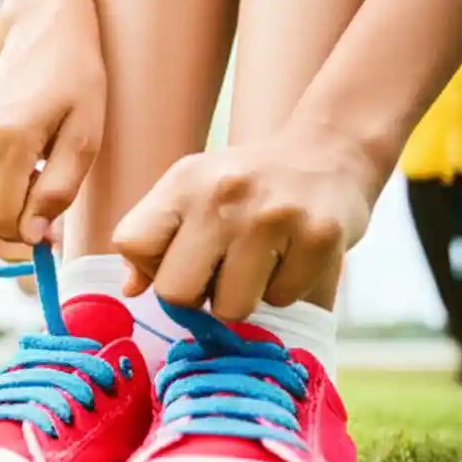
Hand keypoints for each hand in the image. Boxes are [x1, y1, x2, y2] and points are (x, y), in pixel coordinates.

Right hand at [0, 12, 105, 259]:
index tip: (49, 243)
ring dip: (0, 215)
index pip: (0, 220)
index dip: (24, 242)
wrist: (41, 32)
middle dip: (8, 239)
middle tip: (41, 241)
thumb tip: (34, 236)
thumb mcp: (86, 138)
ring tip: (36, 191)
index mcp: (8, 138)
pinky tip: (19, 170)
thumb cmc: (75, 82)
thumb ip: (59, 191)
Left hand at [112, 128, 380, 320]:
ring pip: (231, 308)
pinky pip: (281, 301)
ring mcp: (273, 216)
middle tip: (220, 275)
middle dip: (196, 297)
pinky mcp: (319, 237)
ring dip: (244, 298)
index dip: (152, 268)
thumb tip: (130, 290)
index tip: (179, 261)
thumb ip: (154, 239)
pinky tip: (291, 258)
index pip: (132, 244)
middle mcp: (223, 194)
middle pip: (176, 292)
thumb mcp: (192, 194)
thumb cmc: (247, 187)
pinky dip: (285, 290)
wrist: (330, 154)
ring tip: (259, 263)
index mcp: (183, 182)